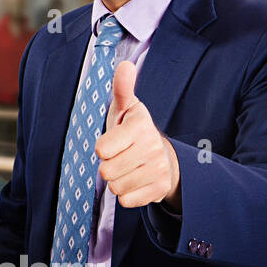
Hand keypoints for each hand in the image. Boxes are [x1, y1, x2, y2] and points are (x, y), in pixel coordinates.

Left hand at [95, 60, 180, 210]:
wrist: (164, 157)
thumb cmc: (134, 130)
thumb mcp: (126, 108)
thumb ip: (122, 89)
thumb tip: (126, 65)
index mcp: (140, 127)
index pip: (102, 150)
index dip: (102, 148)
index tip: (113, 142)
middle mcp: (153, 148)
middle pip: (107, 171)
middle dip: (108, 166)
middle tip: (120, 157)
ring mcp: (159, 170)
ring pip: (116, 187)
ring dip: (117, 180)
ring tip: (128, 168)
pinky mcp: (160, 190)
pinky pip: (127, 201)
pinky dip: (127, 194)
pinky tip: (136, 181)